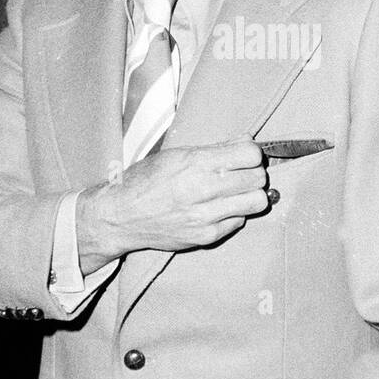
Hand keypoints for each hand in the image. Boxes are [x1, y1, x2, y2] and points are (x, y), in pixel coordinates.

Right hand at [77, 137, 266, 271]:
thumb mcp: (176, 155)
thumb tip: (247, 142)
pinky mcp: (206, 236)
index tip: (244, 157)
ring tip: (236, 193)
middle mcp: (202, 190)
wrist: (120, 216)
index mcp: (195, 163)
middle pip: (258, 178)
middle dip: (253, 173)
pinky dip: (234, 214)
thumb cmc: (145, 181)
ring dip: (250, 196)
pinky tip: (218, 209)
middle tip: (241, 174)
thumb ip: (214, 149)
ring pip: (257, 203)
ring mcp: (206, 217)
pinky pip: (239, 222)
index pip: (250, 155)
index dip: (251, 154)